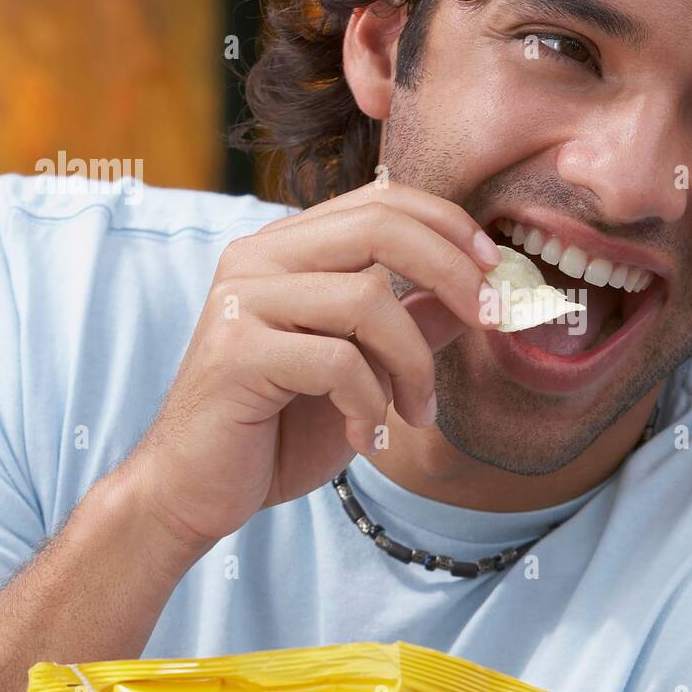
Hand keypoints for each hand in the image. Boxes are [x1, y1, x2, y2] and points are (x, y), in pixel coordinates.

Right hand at [122, 182, 501, 546]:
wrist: (196, 490)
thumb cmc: (281, 428)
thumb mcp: (366, 369)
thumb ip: (412, 323)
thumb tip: (480, 291)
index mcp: (288, 249)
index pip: (380, 201)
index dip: (447, 225)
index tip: (495, 269)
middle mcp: (259, 258)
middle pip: (379, 227)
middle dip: (451, 273)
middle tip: (490, 321)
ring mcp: (242, 301)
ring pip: (366, 298)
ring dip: (414, 364)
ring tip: (417, 412)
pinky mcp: (235, 353)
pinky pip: (338, 361)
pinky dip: (370, 403)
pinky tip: (367, 437)